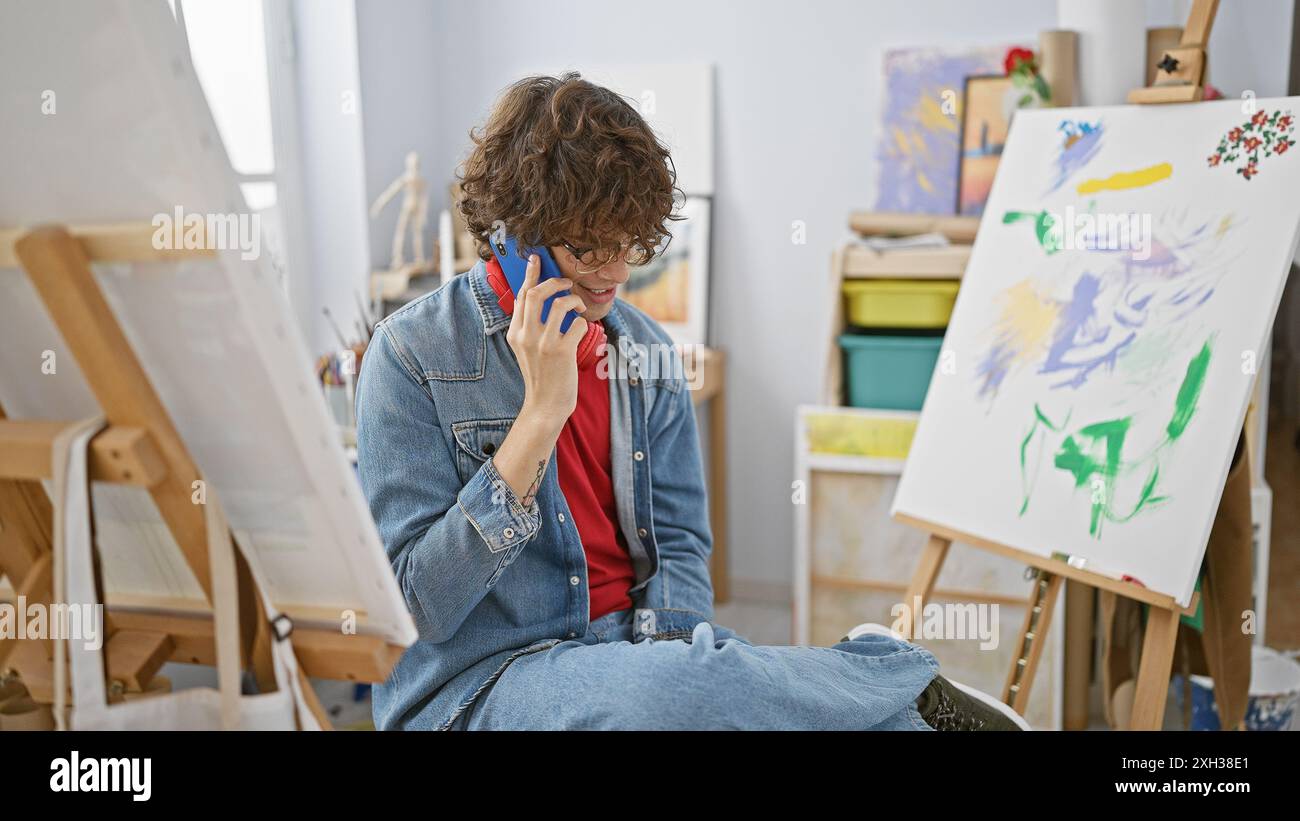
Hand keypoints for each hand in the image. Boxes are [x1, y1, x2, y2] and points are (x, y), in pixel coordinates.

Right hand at [505, 253, 587, 425]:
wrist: (545, 406)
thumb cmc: (541, 376)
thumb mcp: (526, 350)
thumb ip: (529, 327)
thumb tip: (538, 299)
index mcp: (515, 333)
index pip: (521, 296)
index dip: (530, 275)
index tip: (536, 260)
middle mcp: (526, 335)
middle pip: (536, 293)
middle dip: (554, 282)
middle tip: (567, 283)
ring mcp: (543, 343)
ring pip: (559, 304)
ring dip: (573, 300)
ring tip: (579, 307)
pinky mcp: (561, 351)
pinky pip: (578, 324)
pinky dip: (584, 323)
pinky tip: (583, 331)